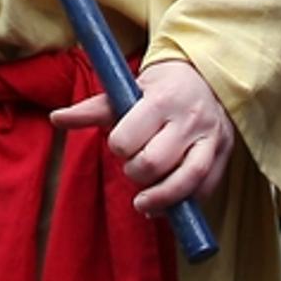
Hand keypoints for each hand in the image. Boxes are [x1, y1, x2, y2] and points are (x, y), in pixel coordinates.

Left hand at [56, 56, 235, 216]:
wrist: (205, 77)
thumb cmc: (157, 89)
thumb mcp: (126, 91)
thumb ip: (92, 109)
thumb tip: (56, 118)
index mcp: (161, 99)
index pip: (129, 139)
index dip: (119, 147)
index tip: (120, 145)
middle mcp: (189, 118)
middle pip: (154, 163)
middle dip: (136, 172)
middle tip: (133, 166)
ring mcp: (212, 137)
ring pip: (186, 180)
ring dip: (160, 198)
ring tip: (143, 203)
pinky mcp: (224, 153)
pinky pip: (206, 189)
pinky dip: (185, 201)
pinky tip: (168, 203)